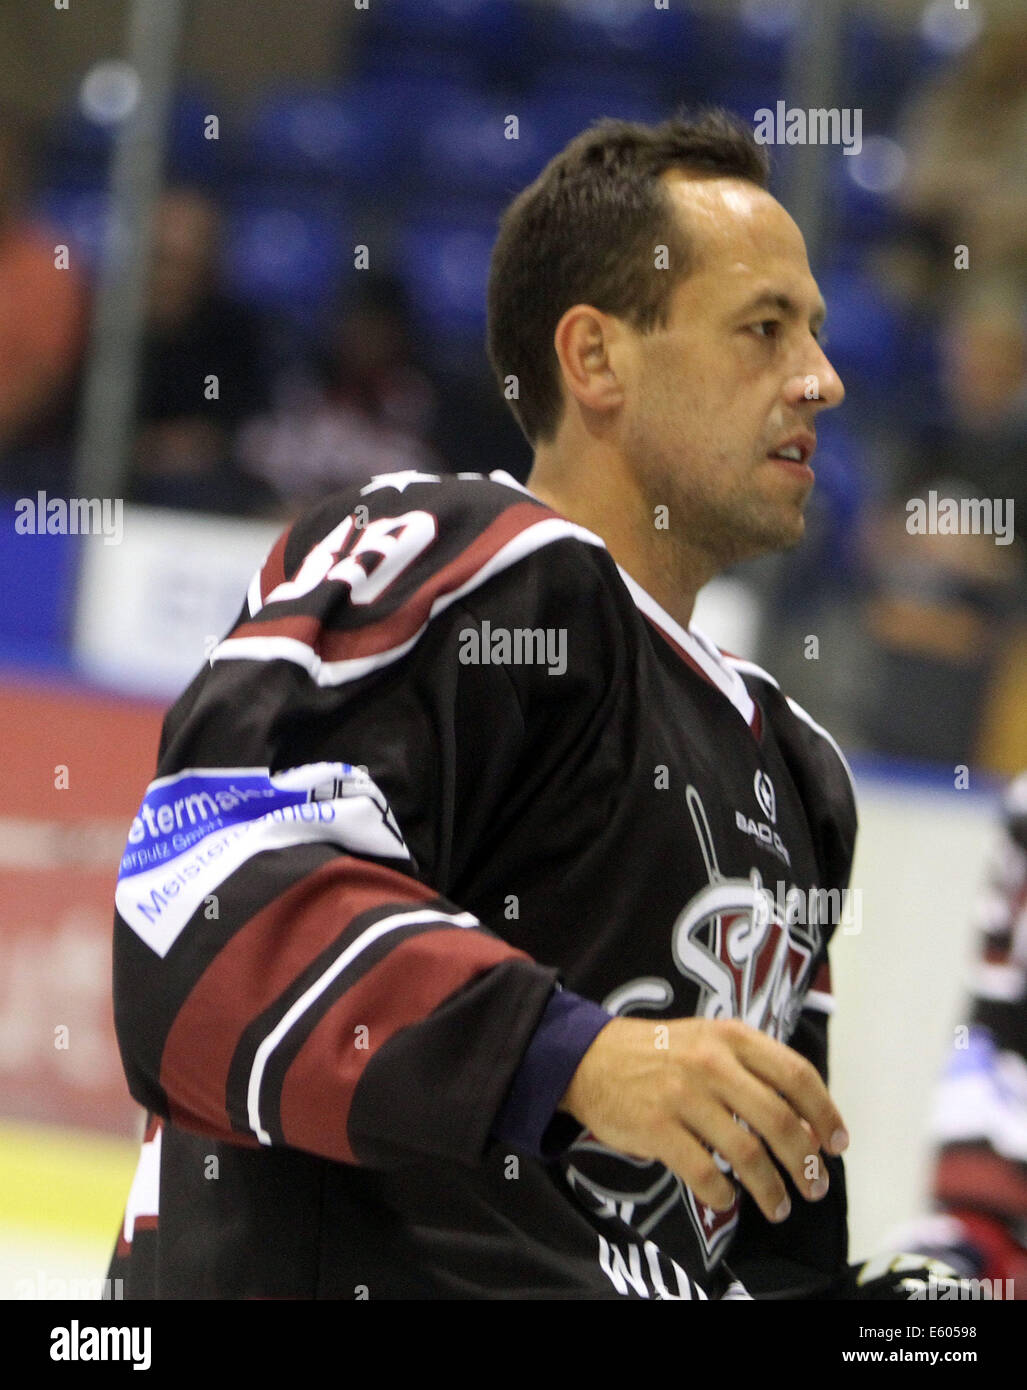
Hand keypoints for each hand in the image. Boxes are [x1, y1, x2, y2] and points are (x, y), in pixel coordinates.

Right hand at [558, 1015, 848, 1224]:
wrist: (590, 1058)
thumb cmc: (659, 1054)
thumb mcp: (709, 1043)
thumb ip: (755, 1074)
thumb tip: (806, 1126)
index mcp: (732, 1037)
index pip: (796, 1074)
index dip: (825, 1113)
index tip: (838, 1145)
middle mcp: (712, 1064)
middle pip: (779, 1121)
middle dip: (806, 1162)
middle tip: (815, 1187)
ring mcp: (683, 1095)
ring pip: (746, 1153)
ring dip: (771, 1189)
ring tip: (780, 1207)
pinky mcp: (657, 1127)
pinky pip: (704, 1173)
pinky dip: (722, 1195)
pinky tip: (727, 1200)